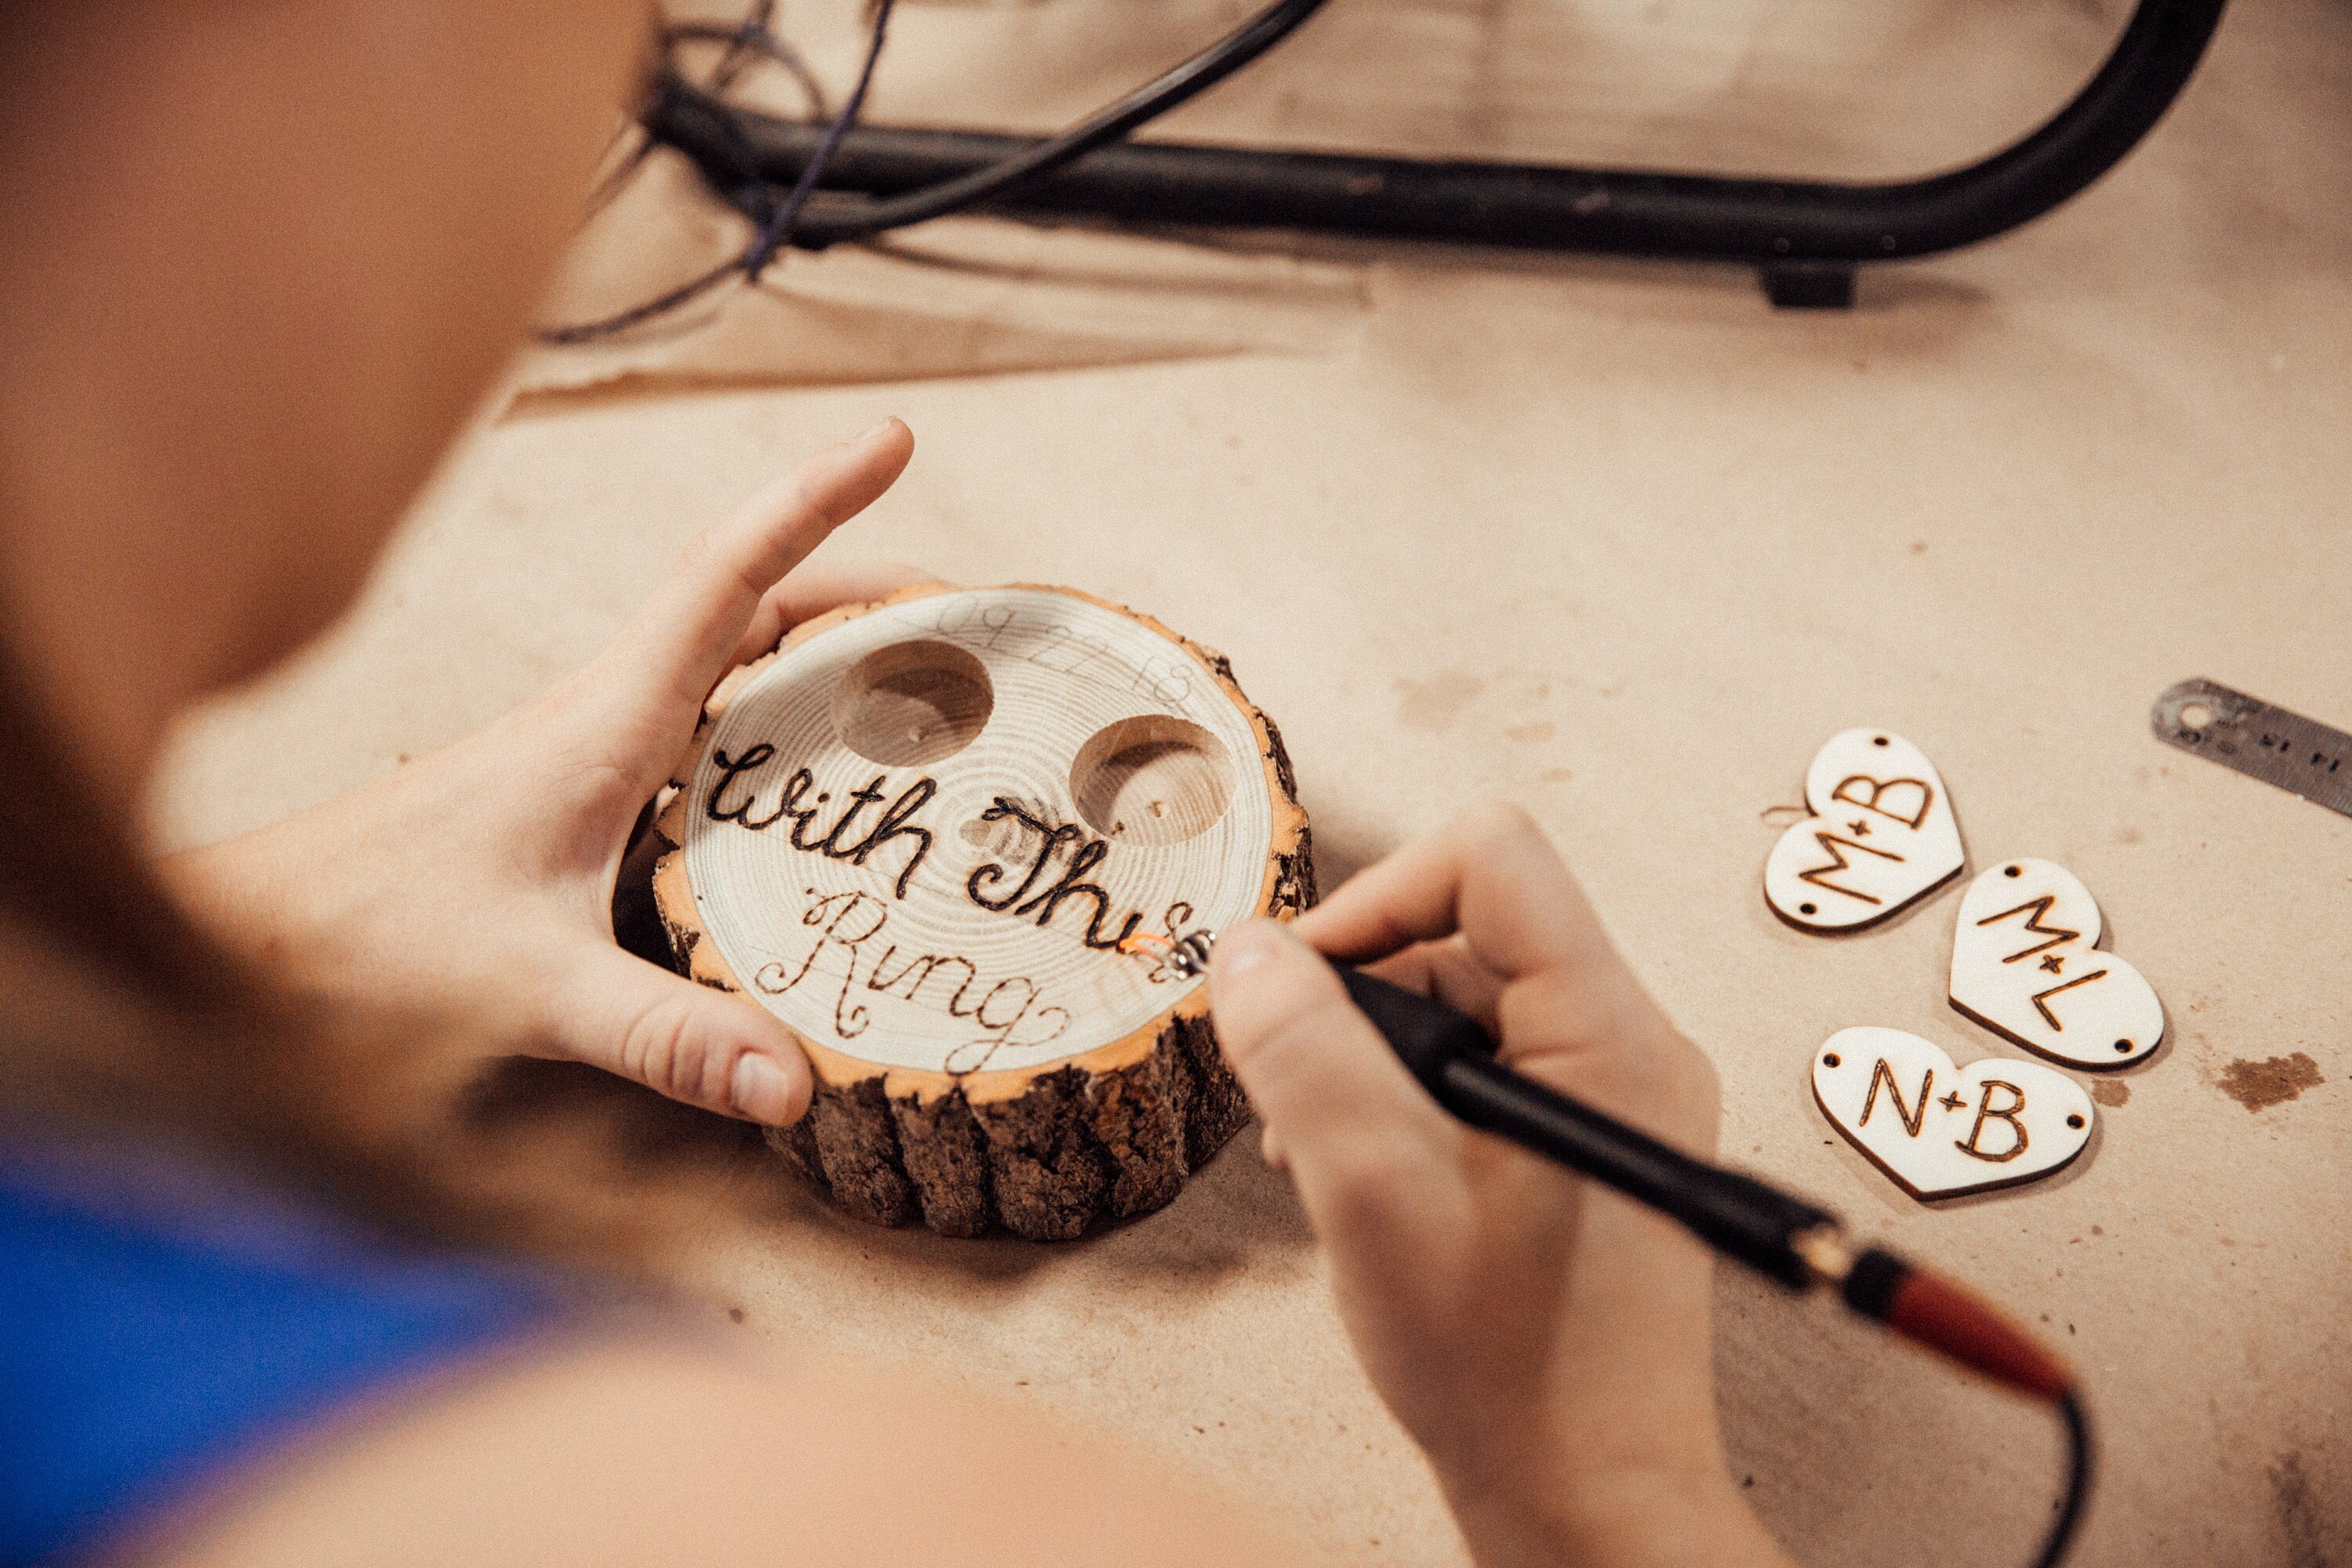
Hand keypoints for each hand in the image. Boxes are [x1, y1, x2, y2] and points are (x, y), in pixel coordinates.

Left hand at [164, 418, 919, 1127]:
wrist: (255, 940)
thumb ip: (664, 1037)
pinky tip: (812, 782)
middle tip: (965, 615)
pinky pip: (705, 721)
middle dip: (861, 585)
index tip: (892, 440)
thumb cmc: (369, 943)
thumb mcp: (529, 991)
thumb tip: (795, 1083)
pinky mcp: (579, 789)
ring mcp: (590, 745)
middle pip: (751, 605)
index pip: (727, 578)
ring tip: (921, 684)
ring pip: (728, 658)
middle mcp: (603, 710)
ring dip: (822, 648)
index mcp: (604, 720)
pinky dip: (776, 717)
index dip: (814, 502)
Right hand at [1208, 805, 1794, 1567]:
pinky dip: (1398, 1102)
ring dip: (1367, 1059)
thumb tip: (1247, 953)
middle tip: (1294, 1088)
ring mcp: (1605, 1095)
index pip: (1490, 858)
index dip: (1375, 900)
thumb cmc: (1515, 1373)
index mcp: (1608, 1033)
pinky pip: (1471, 1066)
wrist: (1585, 1493)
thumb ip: (1304, 1053)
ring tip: (1326, 1154)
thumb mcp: (1372, 1193)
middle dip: (1356, 997)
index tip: (1300, 981)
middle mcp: (1622, 1045)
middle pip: (1463, 928)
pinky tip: (1361, 1179)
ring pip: (1457, 999)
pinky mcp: (1577, 1139)